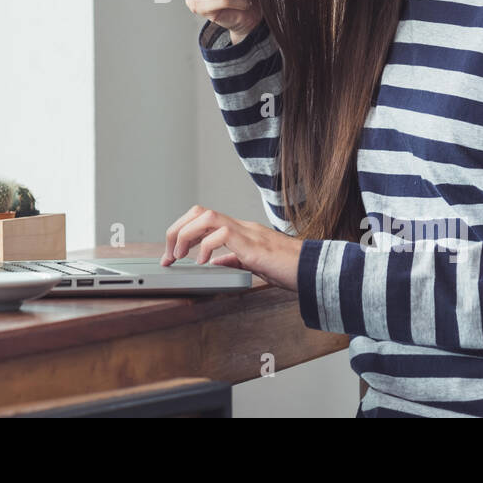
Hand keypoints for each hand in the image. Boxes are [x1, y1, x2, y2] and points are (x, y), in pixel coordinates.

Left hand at [160, 204, 302, 291]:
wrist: (314, 271)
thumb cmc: (289, 269)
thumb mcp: (253, 264)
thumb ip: (233, 259)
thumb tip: (214, 261)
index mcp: (239, 232)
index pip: (203, 218)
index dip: (181, 231)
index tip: (170, 253)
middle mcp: (241, 227)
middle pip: (199, 211)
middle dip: (176, 229)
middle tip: (169, 253)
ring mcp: (247, 232)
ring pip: (206, 216)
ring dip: (186, 234)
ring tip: (180, 255)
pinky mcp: (253, 243)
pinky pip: (222, 234)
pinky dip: (206, 247)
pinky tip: (204, 262)